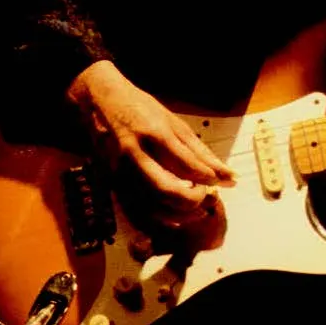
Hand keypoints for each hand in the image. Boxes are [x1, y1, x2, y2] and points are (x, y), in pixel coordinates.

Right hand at [66, 60, 234, 224]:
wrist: (100, 103)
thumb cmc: (141, 109)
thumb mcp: (173, 122)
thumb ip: (199, 150)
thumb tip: (225, 173)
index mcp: (154, 134)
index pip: (186, 164)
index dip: (208, 177)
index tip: (223, 181)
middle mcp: (135, 155)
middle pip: (166, 189)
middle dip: (193, 199)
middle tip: (207, 196)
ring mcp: (119, 172)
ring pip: (150, 206)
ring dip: (178, 214)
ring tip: (196, 209)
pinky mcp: (112, 184)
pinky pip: (135, 212)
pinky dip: (157, 221)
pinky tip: (174, 218)